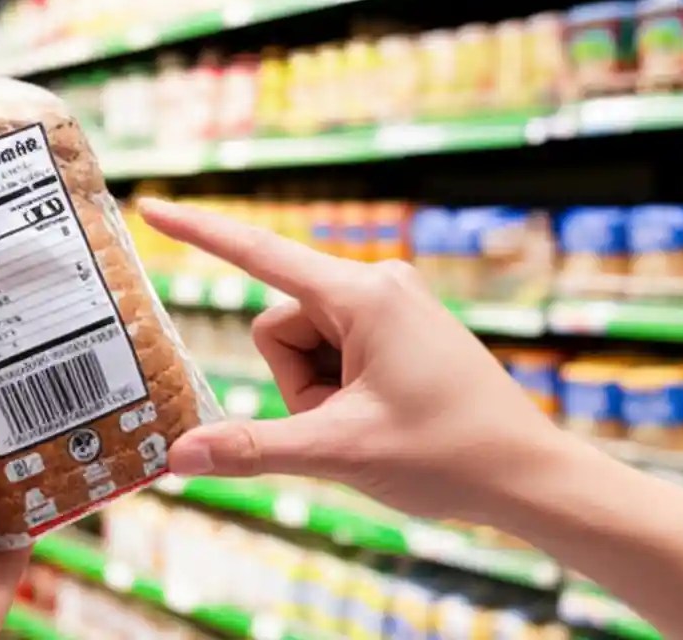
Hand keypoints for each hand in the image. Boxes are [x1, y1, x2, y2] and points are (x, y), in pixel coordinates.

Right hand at [140, 199, 576, 524]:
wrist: (528, 476)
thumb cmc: (449, 456)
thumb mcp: (340, 452)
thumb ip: (253, 448)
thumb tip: (178, 456)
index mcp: (363, 296)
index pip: (259, 255)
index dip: (200, 232)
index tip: (154, 205)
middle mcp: (376, 285)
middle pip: (281, 329)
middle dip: (297, 385)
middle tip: (347, 424)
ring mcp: (389, 305)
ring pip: (305, 346)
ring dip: (317, 393)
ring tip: (370, 423)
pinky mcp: (397, 326)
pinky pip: (335, 350)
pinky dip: (338, 390)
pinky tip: (382, 416)